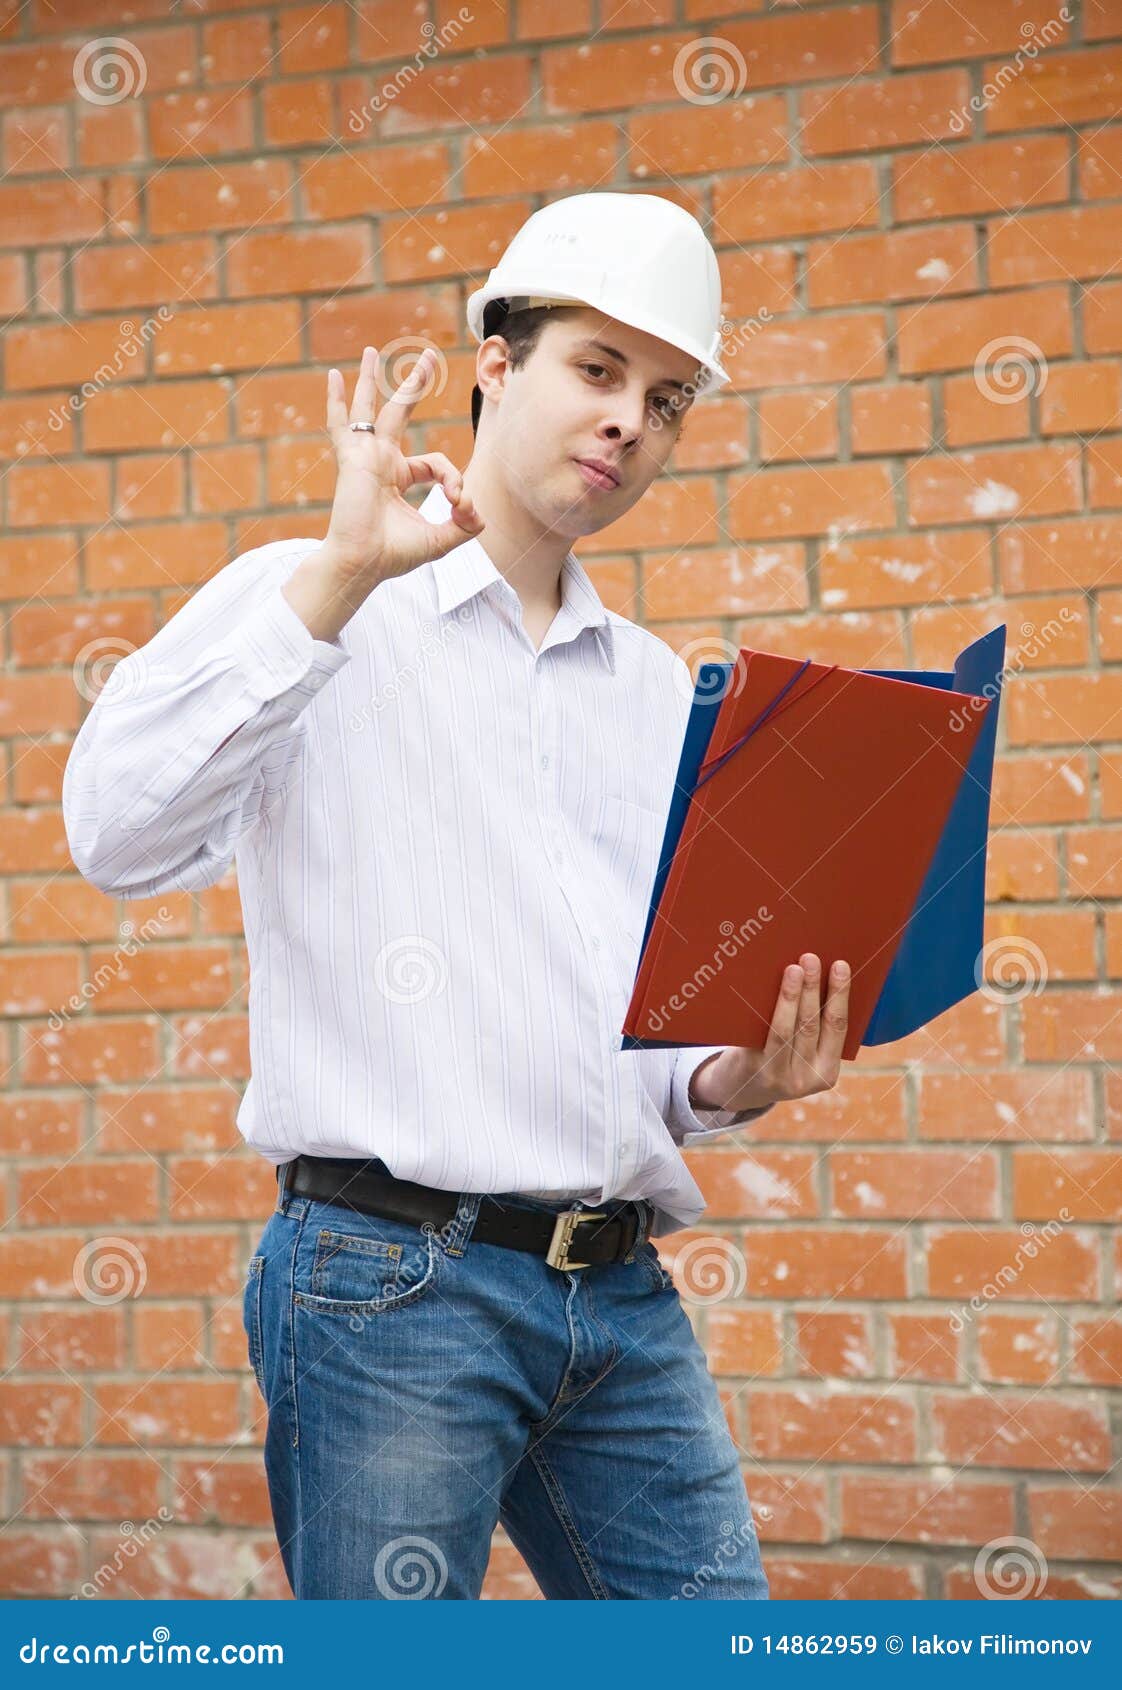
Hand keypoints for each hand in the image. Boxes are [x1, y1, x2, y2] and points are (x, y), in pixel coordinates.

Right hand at [320, 344, 483, 586]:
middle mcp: (380, 462)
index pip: (435, 463)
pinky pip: (341, 425)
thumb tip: (479, 512)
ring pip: (370, 409)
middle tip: (430, 357)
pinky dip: (336, 401)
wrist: (362, 564)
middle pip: (401, 413)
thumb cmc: (393, 555)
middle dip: (415, 385)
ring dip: (372, 379)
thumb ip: (464, 525)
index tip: (459, 503)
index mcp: (399, 478)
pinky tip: (333, 375)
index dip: (453, 479)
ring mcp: (364, 457)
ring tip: (371, 350)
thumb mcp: (440, 539)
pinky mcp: (353, 459)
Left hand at [689, 953, 849, 1113]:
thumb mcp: (805, 1056)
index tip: (840, 965)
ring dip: (790, 996)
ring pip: (785, 1029)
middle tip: (810, 959)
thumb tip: (818, 974)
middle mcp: (804, 1078)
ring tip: (792, 969)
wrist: (741, 1088)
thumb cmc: (778, 1058)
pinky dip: (763, 1009)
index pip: (838, 1028)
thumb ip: (815, 1029)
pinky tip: (762, 988)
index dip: (839, 995)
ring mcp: (777, 1075)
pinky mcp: (751, 1068)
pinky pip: (759, 1034)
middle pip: (810, 1025)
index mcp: (826, 1072)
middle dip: (812, 989)